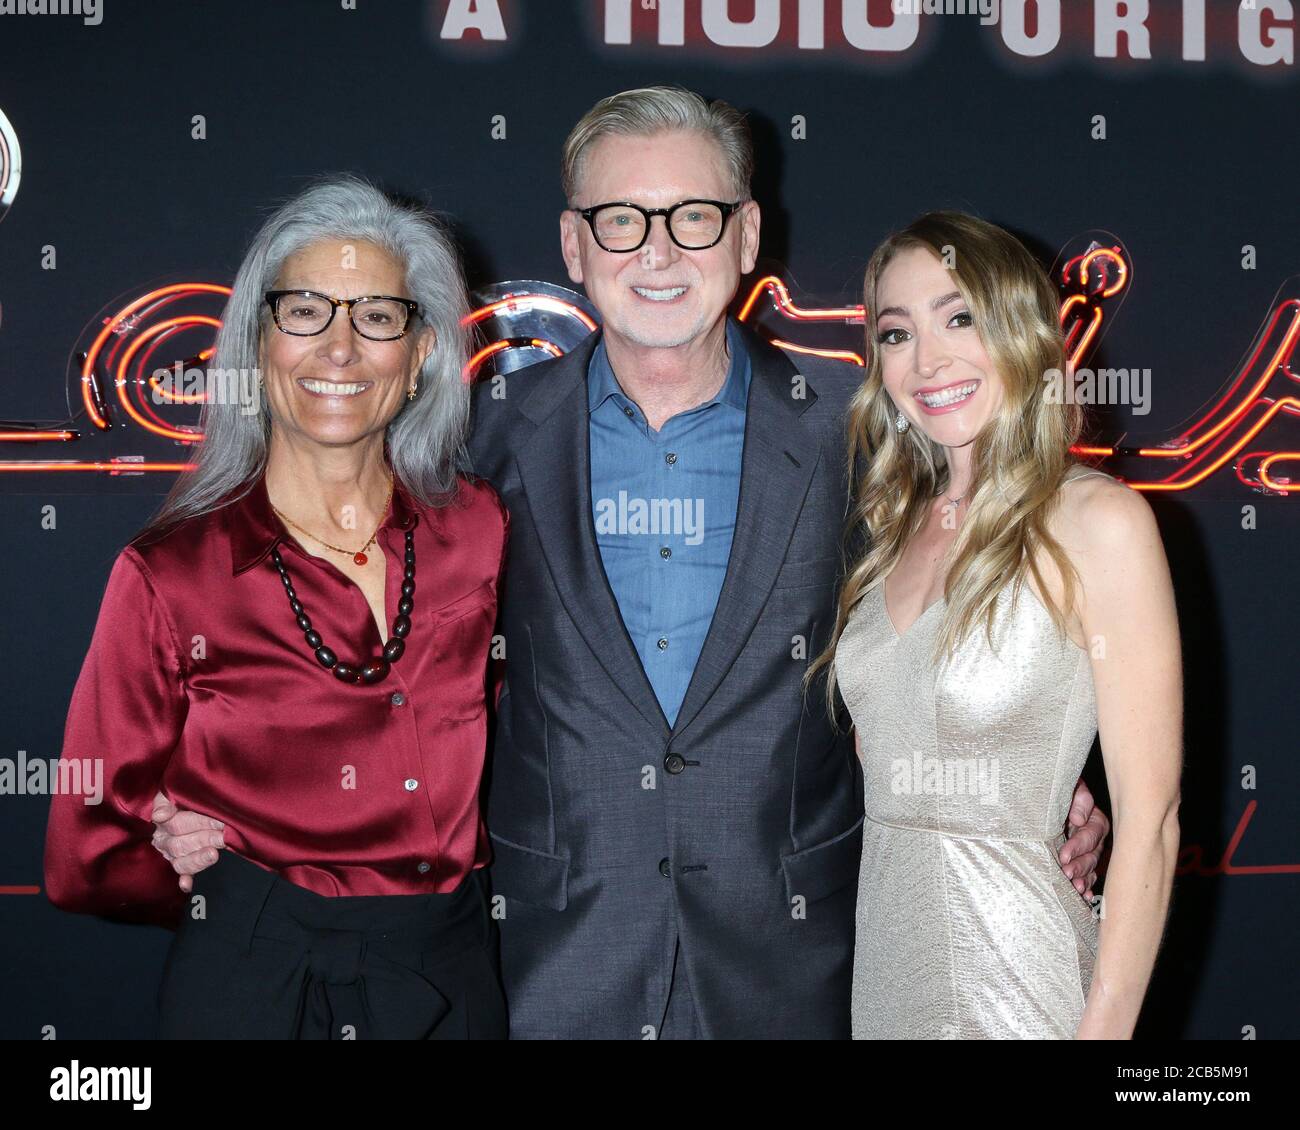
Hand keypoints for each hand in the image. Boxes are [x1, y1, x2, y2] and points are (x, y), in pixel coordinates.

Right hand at [150, 791, 225, 893]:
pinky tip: (187, 885)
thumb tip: (159, 816)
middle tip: (222, 836)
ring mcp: (172, 854)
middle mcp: (164, 840)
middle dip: (203, 839)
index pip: (176, 824)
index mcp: (162, 821)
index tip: (218, 821)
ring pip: (180, 862)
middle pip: (179, 844)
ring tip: (214, 853)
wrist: (191, 801)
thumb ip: (164, 800)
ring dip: (198, 859)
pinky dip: (185, 880)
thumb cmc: (186, 794)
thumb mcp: (174, 790)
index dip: (198, 823)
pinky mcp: (182, 864)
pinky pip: (182, 874)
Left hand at [1059, 777, 1108, 899]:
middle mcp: (1096, 839)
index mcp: (1095, 821)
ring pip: (1091, 869)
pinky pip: (1089, 877)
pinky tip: (1086, 897)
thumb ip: (1079, 800)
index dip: (1078, 846)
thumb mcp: (1072, 789)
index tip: (1063, 855)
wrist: (1053, 795)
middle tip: (1067, 873)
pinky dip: (1088, 887)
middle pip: (1092, 855)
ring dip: (1085, 879)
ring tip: (1076, 888)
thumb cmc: (1063, 791)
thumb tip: (1078, 819)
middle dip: (1080, 866)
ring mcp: (1091, 852)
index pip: (1090, 835)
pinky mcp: (1083, 861)